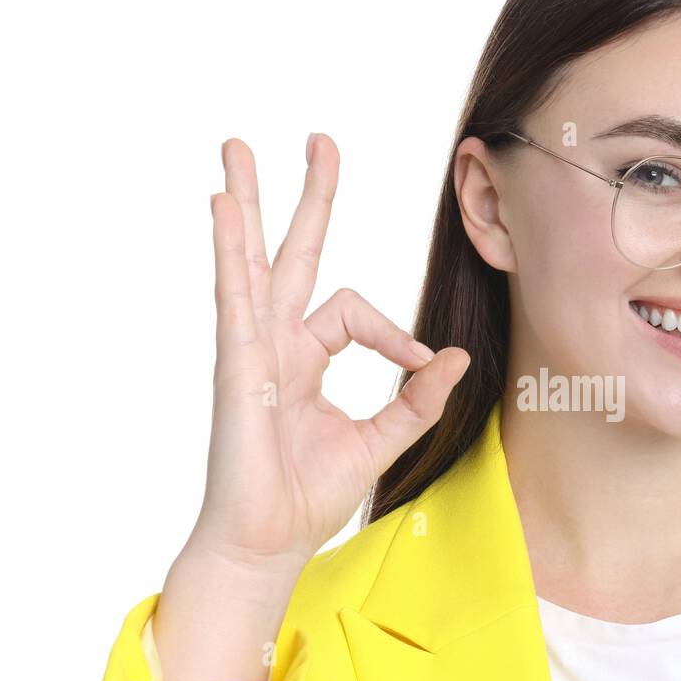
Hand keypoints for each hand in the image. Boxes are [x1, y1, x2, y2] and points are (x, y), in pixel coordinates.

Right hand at [189, 133, 469, 573]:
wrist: (270, 539)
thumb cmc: (311, 493)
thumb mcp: (383, 438)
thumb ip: (419, 398)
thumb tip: (458, 357)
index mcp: (308, 358)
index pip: (356, 313)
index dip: (395, 335)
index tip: (421, 367)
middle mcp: (277, 343)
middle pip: (293, 254)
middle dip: (307, 198)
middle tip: (318, 140)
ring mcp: (252, 348)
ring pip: (253, 259)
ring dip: (247, 201)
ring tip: (239, 146)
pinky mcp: (236, 363)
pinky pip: (234, 295)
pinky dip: (228, 250)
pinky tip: (222, 206)